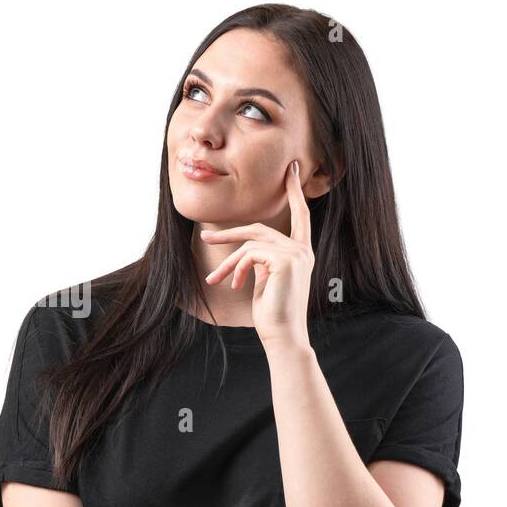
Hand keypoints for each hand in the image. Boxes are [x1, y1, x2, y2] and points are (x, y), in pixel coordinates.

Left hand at [199, 160, 313, 349]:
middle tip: (205, 237)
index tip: (292, 170)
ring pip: (249, 244)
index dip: (294, 192)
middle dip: (229, 234)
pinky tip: (234, 286)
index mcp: (301, 253)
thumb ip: (261, 261)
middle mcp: (302, 250)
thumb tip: (244, 254)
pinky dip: (236, 269)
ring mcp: (296, 254)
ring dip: (227, 263)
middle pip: (258, 229)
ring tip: (215, 281)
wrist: (283, 336)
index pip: (300, 215)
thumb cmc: (273, 313)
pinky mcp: (285, 261)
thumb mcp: (266, 281)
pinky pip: (249, 254)